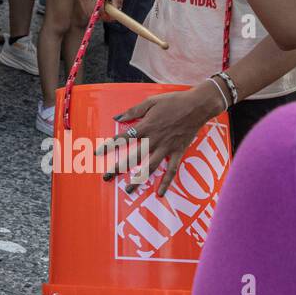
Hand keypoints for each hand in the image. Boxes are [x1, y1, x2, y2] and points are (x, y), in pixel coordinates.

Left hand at [95, 85, 224, 195]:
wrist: (198, 106)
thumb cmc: (173, 101)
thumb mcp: (151, 101)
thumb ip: (134, 111)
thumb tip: (117, 118)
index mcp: (146, 126)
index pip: (123, 138)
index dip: (109, 145)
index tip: (98, 153)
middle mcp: (155, 140)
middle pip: (134, 156)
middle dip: (119, 167)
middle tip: (107, 177)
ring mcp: (167, 148)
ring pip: (150, 167)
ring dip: (139, 179)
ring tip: (128, 189)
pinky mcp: (178, 152)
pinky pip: (172, 170)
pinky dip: (166, 182)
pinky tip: (160, 193)